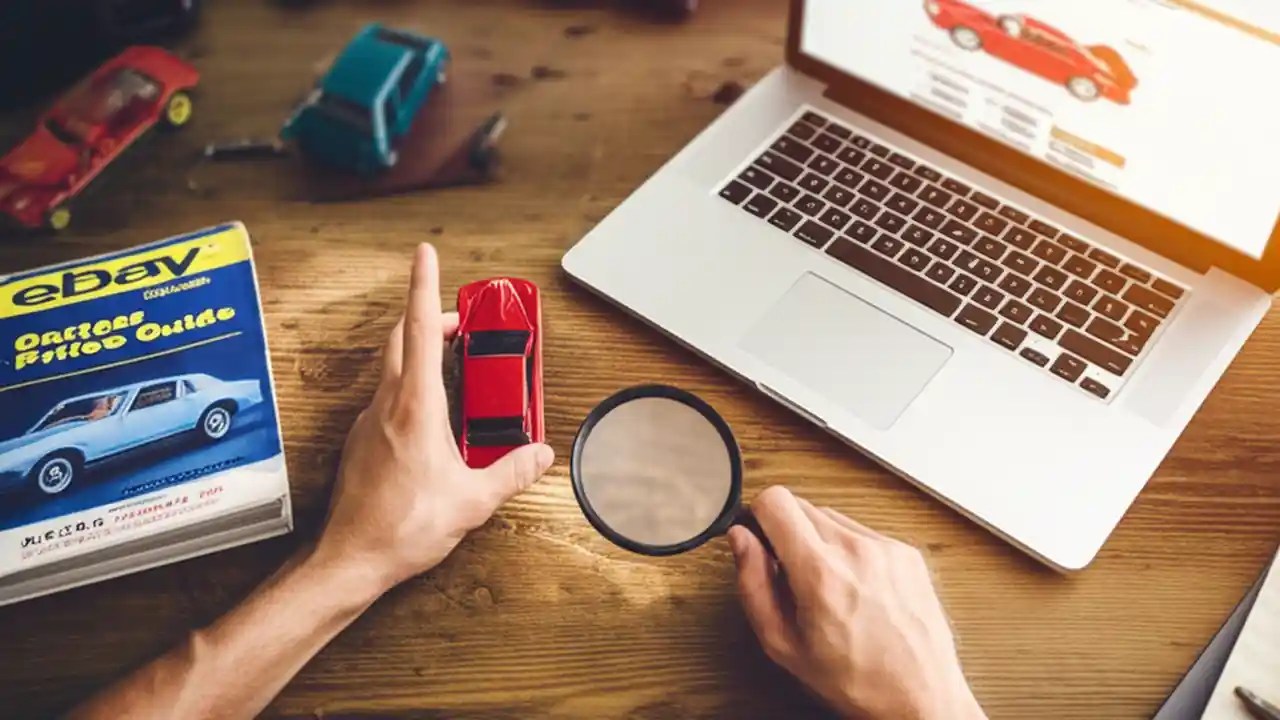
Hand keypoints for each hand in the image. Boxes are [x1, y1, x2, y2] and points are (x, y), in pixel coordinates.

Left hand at [315, 244, 554, 594]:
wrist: (351, 558)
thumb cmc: (401, 527)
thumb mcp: (472, 500)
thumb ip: (510, 471)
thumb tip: (537, 454)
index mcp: (416, 407)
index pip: (421, 330)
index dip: (423, 286)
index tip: (425, 254)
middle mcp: (388, 405)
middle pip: (403, 338)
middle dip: (429, 316)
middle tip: (461, 320)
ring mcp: (371, 422)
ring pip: (393, 367)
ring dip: (421, 353)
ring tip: (456, 367)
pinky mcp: (365, 441)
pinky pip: (389, 398)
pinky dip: (412, 388)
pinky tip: (435, 417)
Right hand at [728, 487, 983, 719]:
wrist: (920, 696)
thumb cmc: (854, 680)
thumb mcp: (784, 644)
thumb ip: (753, 585)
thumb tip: (741, 540)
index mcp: (821, 573)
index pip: (775, 501)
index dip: (758, 517)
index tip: (759, 539)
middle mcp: (856, 550)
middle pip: (801, 505)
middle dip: (786, 533)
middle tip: (791, 575)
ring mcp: (886, 548)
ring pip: (831, 516)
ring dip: (818, 539)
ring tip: (826, 586)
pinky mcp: (906, 552)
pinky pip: (861, 532)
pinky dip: (849, 550)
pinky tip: (854, 587)